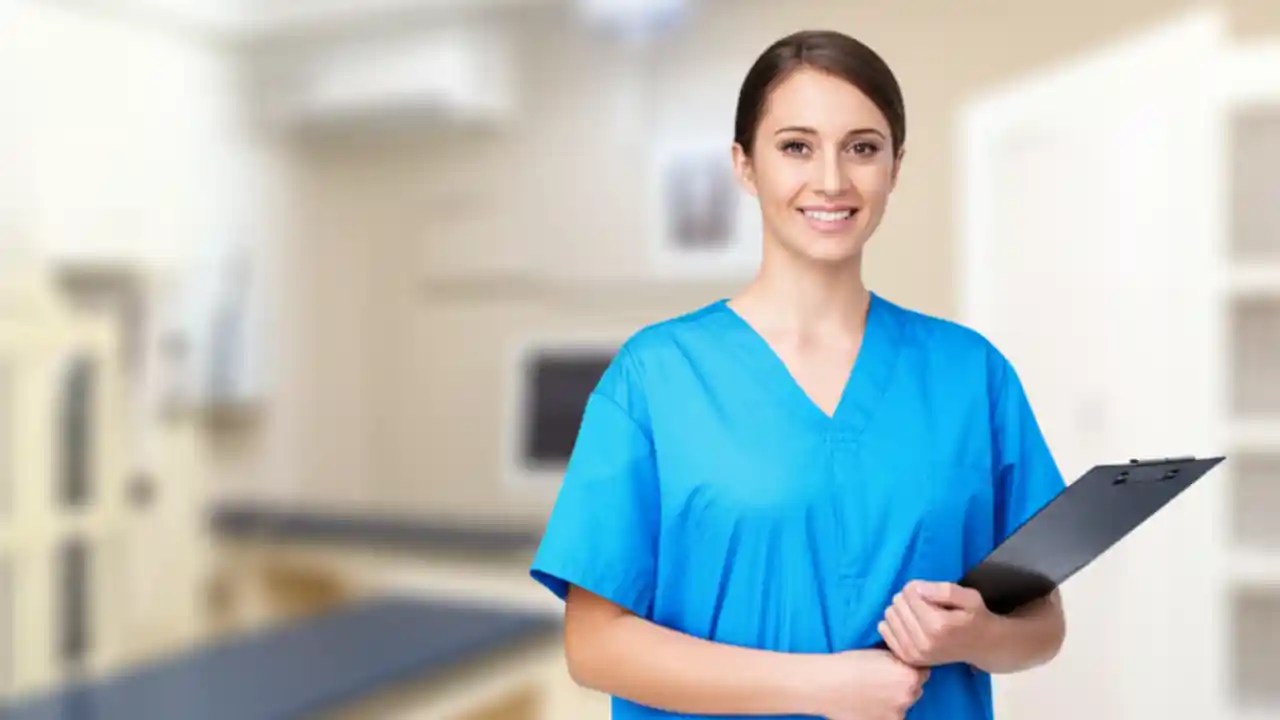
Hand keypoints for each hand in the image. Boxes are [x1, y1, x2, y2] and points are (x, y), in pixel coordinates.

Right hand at [811, 648, 929, 719]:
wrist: (828, 684)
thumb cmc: (850, 664)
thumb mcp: (880, 653)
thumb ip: (900, 661)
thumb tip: (908, 663)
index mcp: (909, 676)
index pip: (923, 672)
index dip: (909, 668)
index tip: (896, 667)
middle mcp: (908, 697)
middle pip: (915, 690)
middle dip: (904, 685)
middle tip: (882, 679)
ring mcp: (897, 714)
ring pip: (902, 705)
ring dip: (894, 700)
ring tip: (872, 692)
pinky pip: (890, 717)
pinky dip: (882, 712)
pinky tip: (867, 703)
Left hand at [878, 580, 995, 666]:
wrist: (981, 646)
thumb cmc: (975, 618)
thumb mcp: (969, 597)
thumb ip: (944, 590)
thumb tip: (915, 588)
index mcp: (938, 625)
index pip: (910, 593)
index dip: (919, 587)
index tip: (931, 592)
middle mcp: (923, 642)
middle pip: (898, 604)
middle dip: (909, 598)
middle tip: (926, 603)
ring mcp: (913, 653)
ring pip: (889, 615)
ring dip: (901, 610)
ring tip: (918, 613)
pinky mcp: (907, 657)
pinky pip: (884, 630)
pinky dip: (893, 623)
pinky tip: (909, 623)